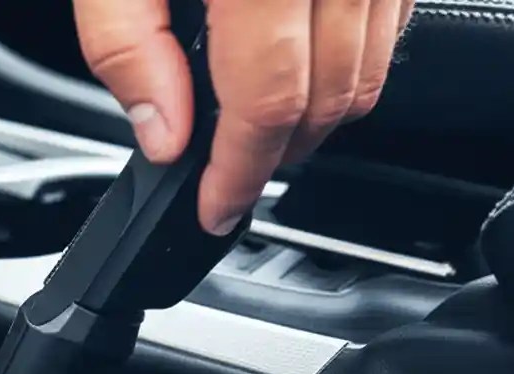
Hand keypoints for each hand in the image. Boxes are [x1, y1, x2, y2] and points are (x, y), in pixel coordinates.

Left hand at [73, 0, 414, 233]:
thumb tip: (162, 136)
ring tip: (249, 129)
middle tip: (223, 177)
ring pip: (368, 69)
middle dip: (275, 156)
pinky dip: (346, 62)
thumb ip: (124, 45)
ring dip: (314, 117)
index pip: (267, 102)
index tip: (213, 210)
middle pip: (328, 98)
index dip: (237, 172)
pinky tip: (291, 64)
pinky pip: (389, 23)